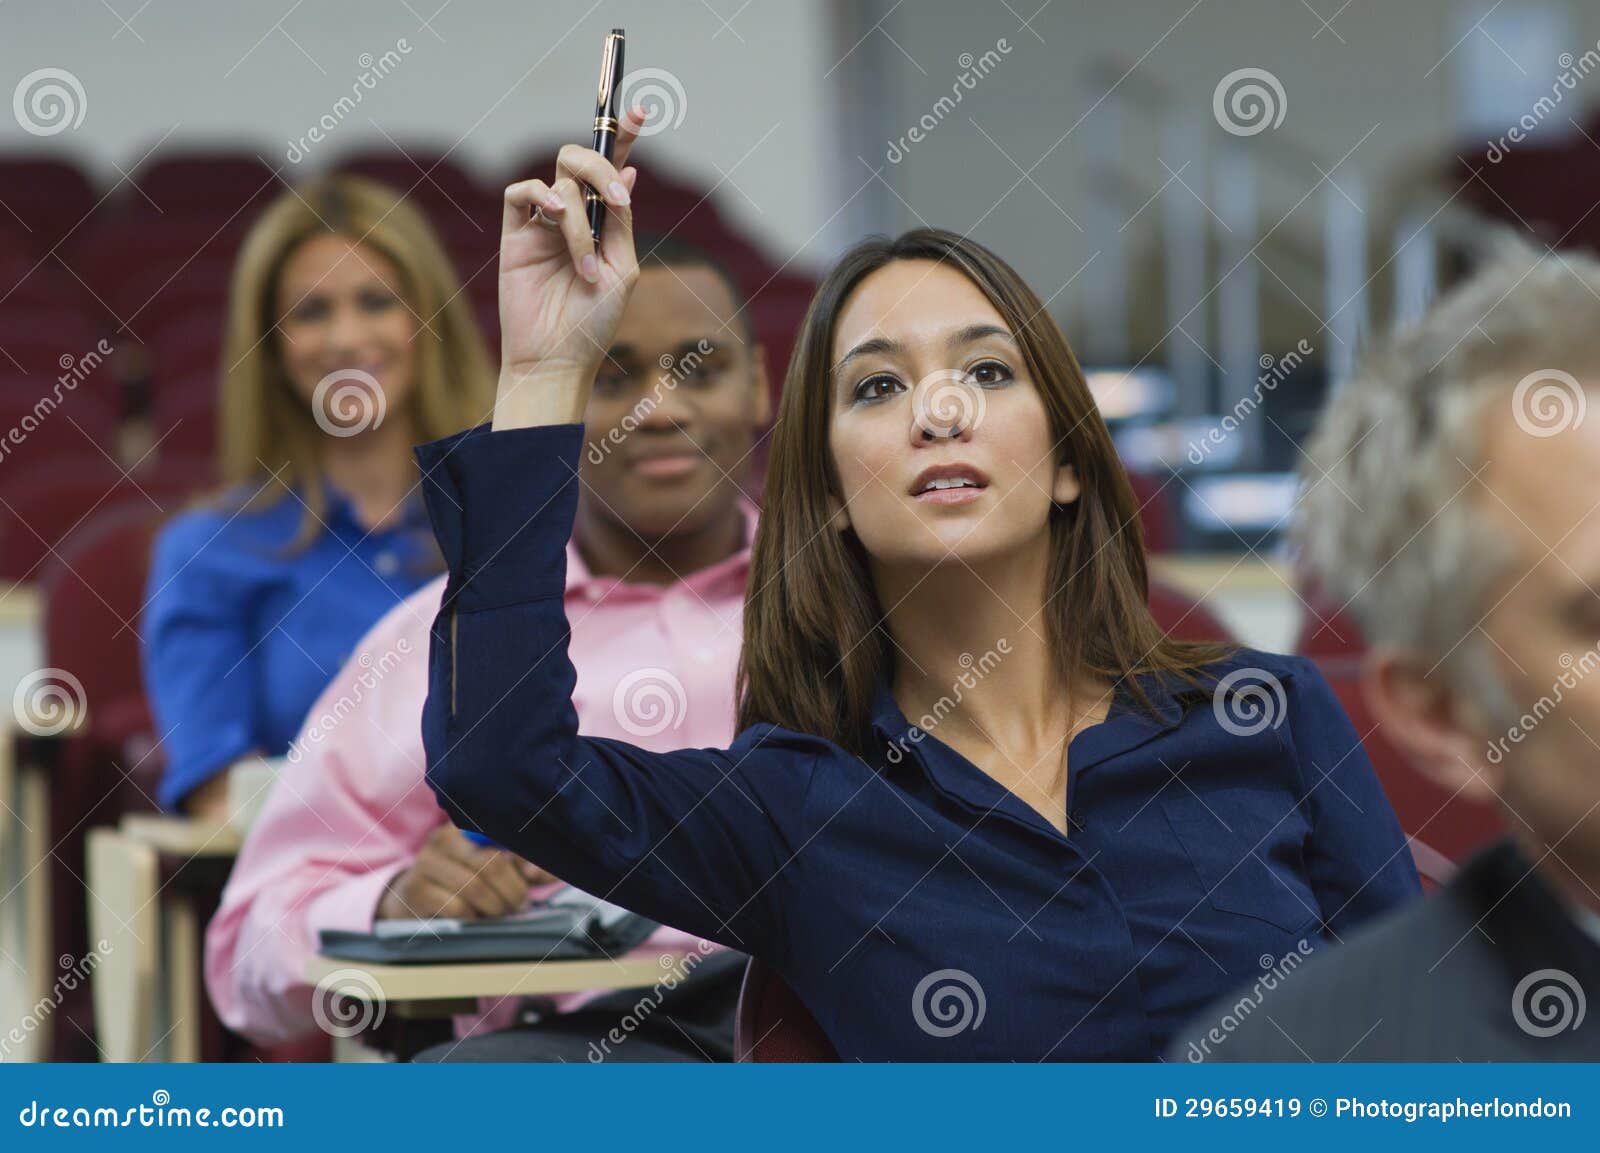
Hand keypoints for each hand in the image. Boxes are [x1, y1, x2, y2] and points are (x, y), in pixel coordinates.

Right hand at [376, 825, 557, 920]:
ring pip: (474, 887)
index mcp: (467, 824)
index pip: (502, 834)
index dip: (523, 858)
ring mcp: (426, 862)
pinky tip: (475, 917)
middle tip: (520, 905)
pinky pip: (456, 907)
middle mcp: (444, 837)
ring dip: (495, 907)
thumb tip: (536, 872)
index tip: (532, 877)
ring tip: (501, 912)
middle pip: (490, 863)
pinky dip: (473, 917)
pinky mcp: (416, 890)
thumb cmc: (465, 879)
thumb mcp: (496, 867)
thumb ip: (523, 866)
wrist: (414, 898)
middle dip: (512, 890)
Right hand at [494, 105, 647, 427]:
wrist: (558, 359)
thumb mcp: (622, 270)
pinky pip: (522, 193)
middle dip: (601, 165)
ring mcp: (544, 224)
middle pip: (582, 161)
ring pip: (561, 183)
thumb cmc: (595, 323)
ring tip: (583, 265)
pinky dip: (540, 195)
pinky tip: (554, 215)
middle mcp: (575, 216)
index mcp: (605, 223)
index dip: (624, 136)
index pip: (615, 169)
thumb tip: (631, 176)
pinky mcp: (515, 234)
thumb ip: (621, 222)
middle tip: (615, 198)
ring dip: (578, 221)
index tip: (641, 110)